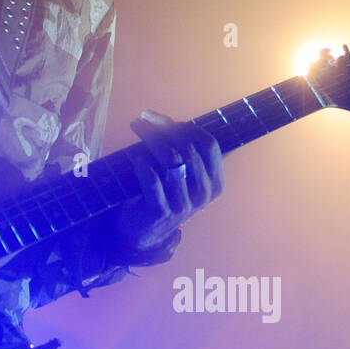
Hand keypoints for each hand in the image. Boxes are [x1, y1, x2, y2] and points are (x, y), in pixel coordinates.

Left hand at [116, 109, 223, 256]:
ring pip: (172, 160)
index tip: (159, 117)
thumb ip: (179, 149)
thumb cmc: (162, 193)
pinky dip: (142, 164)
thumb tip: (162, 119)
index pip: (209, 144)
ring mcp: (184, 204)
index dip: (185, 126)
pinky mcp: (162, 211)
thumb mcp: (179, 173)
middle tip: (142, 118)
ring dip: (150, 138)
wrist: (145, 231)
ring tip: (136, 127)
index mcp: (215, 182)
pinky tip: (135, 158)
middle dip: (164, 128)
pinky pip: (153, 179)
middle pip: (190, 148)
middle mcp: (204, 193)